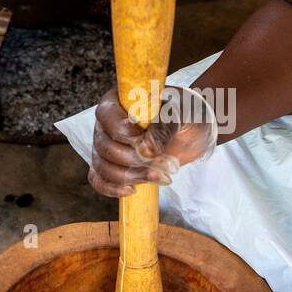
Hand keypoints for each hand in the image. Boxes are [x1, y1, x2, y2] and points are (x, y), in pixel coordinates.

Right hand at [88, 84, 216, 197]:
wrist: (192, 130)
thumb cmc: (184, 113)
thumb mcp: (180, 114)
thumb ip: (163, 127)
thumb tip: (145, 150)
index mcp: (119, 101)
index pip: (106, 115)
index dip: (122, 131)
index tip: (143, 138)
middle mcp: (107, 123)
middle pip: (105, 146)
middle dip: (135, 160)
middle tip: (165, 163)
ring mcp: (106, 146)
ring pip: (103, 166)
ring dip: (131, 176)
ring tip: (162, 177)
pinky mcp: (111, 166)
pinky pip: (99, 180)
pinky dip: (112, 188)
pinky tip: (133, 190)